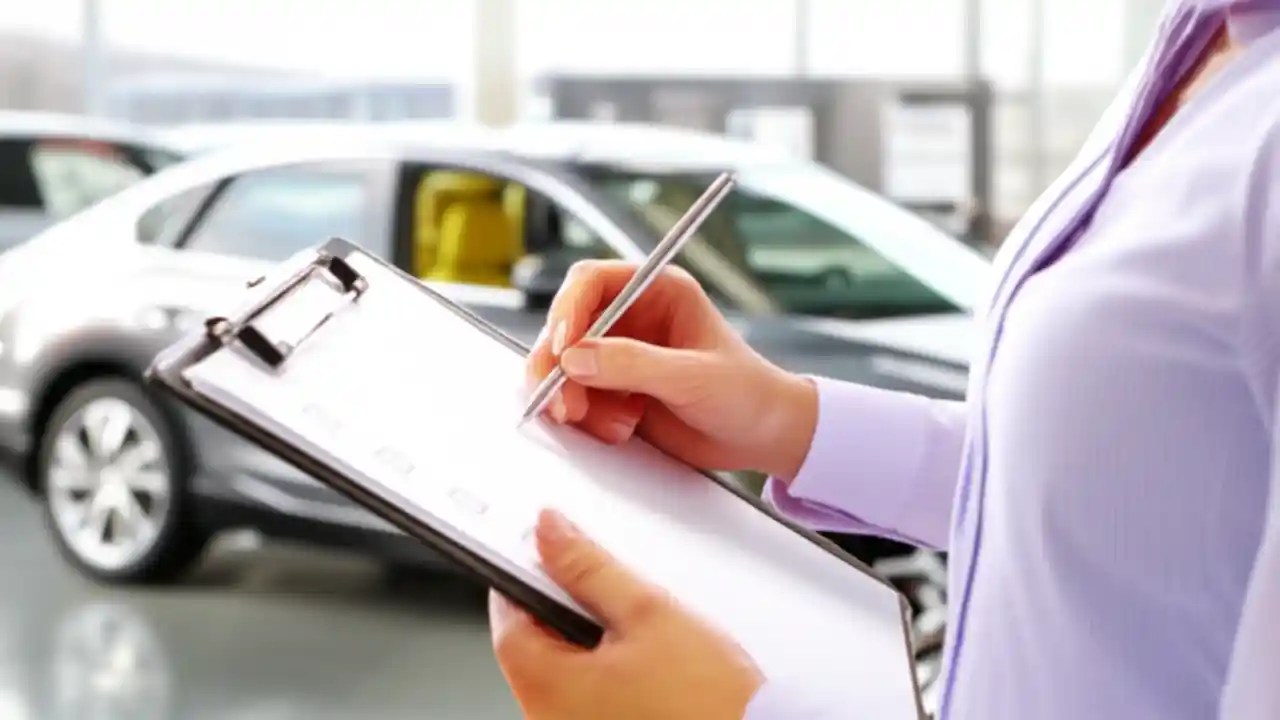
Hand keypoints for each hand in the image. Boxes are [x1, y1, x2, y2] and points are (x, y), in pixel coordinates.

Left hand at [490, 509, 763, 719]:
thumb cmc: (708, 701)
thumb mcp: (648, 612)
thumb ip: (589, 567)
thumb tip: (549, 532)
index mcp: (547, 688)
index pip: (507, 615)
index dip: (522, 574)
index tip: (544, 548)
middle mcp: (549, 719)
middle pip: (534, 643)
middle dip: (562, 606)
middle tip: (602, 583)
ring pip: (564, 668)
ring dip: (588, 638)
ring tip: (635, 625)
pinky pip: (587, 694)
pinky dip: (605, 669)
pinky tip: (644, 659)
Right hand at [527, 260, 817, 479]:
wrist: (763, 437)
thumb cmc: (746, 394)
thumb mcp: (693, 378)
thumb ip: (634, 365)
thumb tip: (575, 358)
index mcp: (656, 291)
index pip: (590, 281)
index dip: (567, 310)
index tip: (562, 347)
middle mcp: (631, 318)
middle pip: (565, 326)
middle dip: (558, 366)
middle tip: (564, 403)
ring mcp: (619, 355)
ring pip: (564, 367)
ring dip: (573, 399)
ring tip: (614, 424)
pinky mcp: (614, 391)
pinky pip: (576, 398)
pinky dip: (587, 418)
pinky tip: (623, 429)